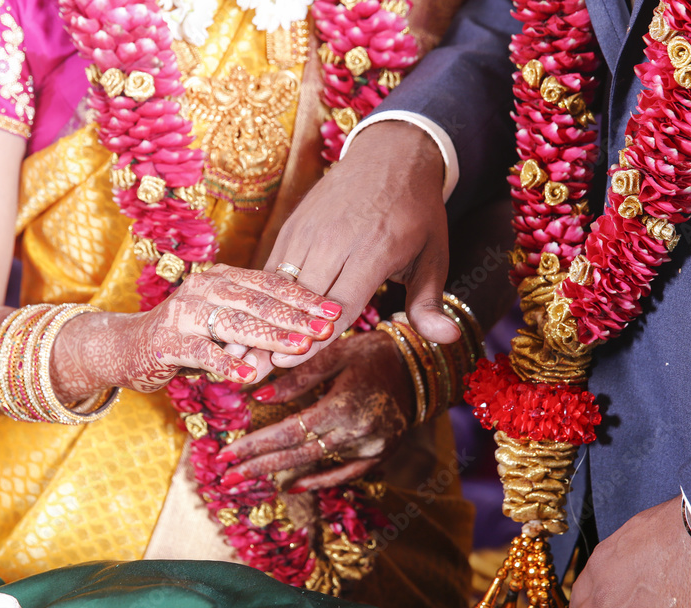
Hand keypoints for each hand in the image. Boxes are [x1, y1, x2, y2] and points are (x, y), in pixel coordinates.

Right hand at [116, 264, 341, 390]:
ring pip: (235, 323)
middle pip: (258, 301)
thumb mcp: (225, 316)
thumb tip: (312, 322)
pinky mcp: (167, 341)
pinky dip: (227, 363)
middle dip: (296, 317)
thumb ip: (258, 314)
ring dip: (270, 337)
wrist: (129, 346)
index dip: (304, 298)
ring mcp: (184, 312)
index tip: (335, 310)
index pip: (271, 284)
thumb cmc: (190, 333)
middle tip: (328, 328)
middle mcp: (204, 287)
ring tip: (301, 347)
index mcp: (223, 277)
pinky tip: (250, 375)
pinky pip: (202, 352)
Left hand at [216, 330, 412, 489]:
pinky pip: (345, 475)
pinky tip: (291, 486)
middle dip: (259, 466)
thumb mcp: (334, 352)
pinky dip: (318, 481)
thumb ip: (297, 375)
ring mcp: (371, 448)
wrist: (419, 366)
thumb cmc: (373, 352)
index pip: (290, 431)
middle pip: (298, 455)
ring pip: (317, 465)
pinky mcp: (380, 455)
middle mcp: (358, 433)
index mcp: (345, 406)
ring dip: (280, 472)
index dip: (256, 445)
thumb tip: (256, 394)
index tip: (226, 454)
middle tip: (225, 477)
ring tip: (247, 478)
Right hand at [262, 121, 459, 369]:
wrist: (391, 154)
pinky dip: (265, 293)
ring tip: (241, 348)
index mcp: (375, 249)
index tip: (288, 365)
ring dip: (262, 316)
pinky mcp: (294, 224)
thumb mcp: (433, 257)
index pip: (339, 306)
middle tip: (255, 370)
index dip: (313, 338)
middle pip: (301, 299)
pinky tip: (253, 317)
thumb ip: (430, 303)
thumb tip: (448, 340)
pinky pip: (275, 265)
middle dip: (278, 335)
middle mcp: (337, 239)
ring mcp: (311, 229)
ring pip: (280, 283)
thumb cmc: (417, 213)